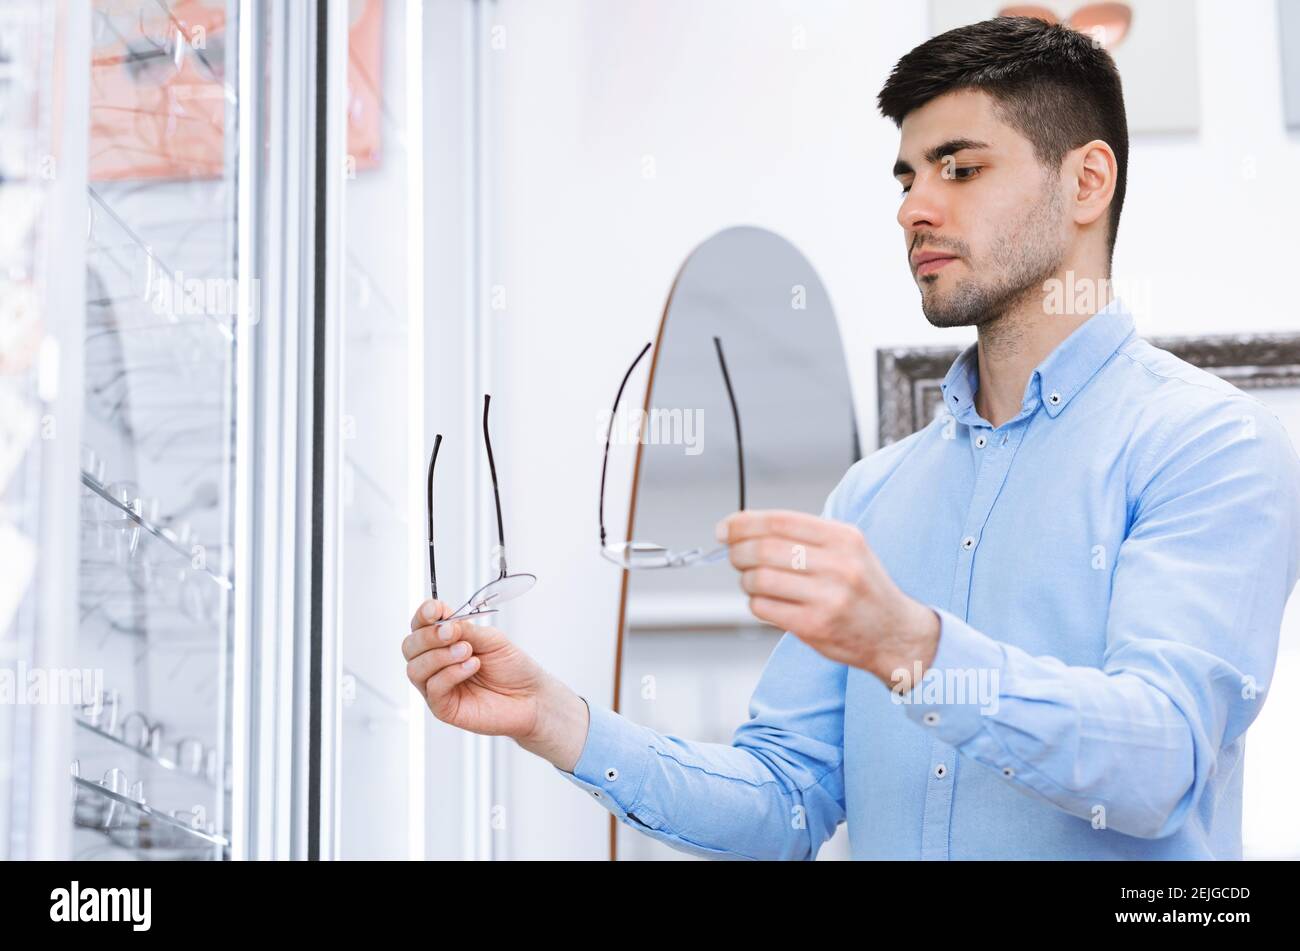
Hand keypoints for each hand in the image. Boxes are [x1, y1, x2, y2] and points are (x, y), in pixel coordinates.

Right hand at [402, 599, 588, 769]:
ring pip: (415, 668)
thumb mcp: (491, 639)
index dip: (424, 615)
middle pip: (410, 646)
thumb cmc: (512, 668)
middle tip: (453, 633)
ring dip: (440, 656)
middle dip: (429, 636)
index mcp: (444, 642)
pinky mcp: (443, 708)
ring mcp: (437, 686)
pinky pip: (433, 688)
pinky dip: (451, 673)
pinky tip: (471, 666)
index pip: (420, 625)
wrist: (531, 696)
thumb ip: (465, 630)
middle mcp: (436, 663)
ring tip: (468, 651)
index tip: (437, 610)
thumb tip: (444, 623)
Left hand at [716, 510, 940, 685]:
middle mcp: (838, 565)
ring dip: (745, 579)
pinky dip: (755, 602)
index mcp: (844, 538)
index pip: (779, 521)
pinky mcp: (814, 626)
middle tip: (734, 556)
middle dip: (737, 552)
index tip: (724, 528)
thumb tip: (742, 527)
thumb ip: (802, 536)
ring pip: (759, 579)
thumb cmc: (862, 587)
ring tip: (753, 581)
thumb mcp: (846, 549)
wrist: (895, 633)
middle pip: (764, 549)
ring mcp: (827, 597)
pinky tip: (766, 601)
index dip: (743, 523)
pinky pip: (764, 607)